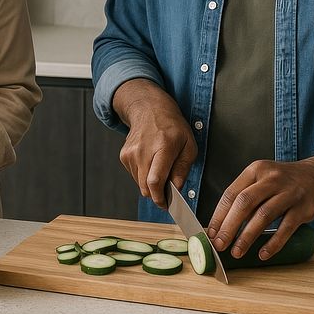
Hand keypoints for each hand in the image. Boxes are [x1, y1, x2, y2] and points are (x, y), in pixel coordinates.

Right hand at [115, 80, 197, 207]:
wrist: (149, 109)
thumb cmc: (172, 126)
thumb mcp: (189, 145)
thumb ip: (183, 169)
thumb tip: (176, 188)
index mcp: (163, 146)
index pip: (155, 180)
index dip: (160, 197)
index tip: (166, 204)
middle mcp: (143, 150)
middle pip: (145, 187)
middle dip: (157, 194)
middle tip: (167, 191)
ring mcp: (131, 153)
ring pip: (140, 183)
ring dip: (150, 183)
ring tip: (160, 168)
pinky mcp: (124, 156)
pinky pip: (135, 176)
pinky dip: (144, 175)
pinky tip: (150, 162)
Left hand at [206, 159, 313, 260]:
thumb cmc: (281, 182)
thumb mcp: (261, 179)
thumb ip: (243, 198)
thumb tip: (220, 226)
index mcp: (255, 170)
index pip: (231, 193)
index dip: (219, 215)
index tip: (210, 233)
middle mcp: (271, 179)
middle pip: (245, 203)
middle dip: (229, 226)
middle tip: (219, 245)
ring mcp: (289, 193)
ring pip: (264, 215)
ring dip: (247, 236)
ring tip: (237, 252)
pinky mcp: (304, 208)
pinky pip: (286, 228)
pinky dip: (273, 243)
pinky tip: (263, 254)